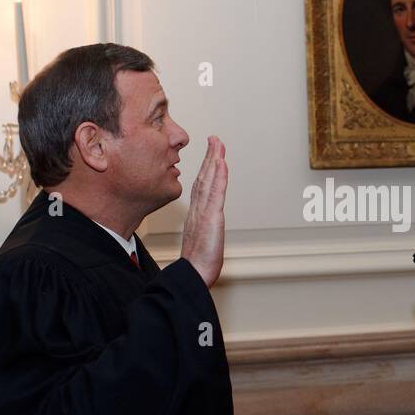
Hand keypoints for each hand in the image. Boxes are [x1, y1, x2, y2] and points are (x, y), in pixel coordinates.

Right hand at [180, 136, 226, 287]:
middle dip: (209, 157)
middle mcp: (198, 210)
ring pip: (209, 181)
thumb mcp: (200, 245)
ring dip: (214, 160)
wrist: (193, 275)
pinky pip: (216, 193)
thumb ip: (201, 234)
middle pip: (204, 178)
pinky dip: (219, 176)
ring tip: (217, 144)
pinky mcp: (211, 218)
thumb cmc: (197, 265)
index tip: (210, 155)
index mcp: (195, 215)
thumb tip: (203, 234)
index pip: (201, 187)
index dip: (205, 169)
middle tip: (214, 139)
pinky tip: (221, 163)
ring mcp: (203, 212)